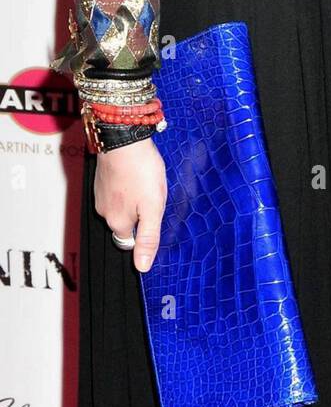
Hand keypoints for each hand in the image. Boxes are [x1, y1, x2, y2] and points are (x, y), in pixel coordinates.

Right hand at [93, 136, 167, 272]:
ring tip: (146, 182)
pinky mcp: (102, 177)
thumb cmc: (141, 171)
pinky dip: (126, 184)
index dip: (144, 233)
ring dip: (133, 198)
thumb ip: (149, 238)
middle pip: (124, 222)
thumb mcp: (153, 208)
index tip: (153, 218)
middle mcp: (105, 211)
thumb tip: (143, 267)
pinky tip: (136, 173)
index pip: (129, 241)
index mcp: (118, 222)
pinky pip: (116, 189)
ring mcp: (101, 193)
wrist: (123, 139)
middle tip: (153, 197)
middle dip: (139, 214)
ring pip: (120, 205)